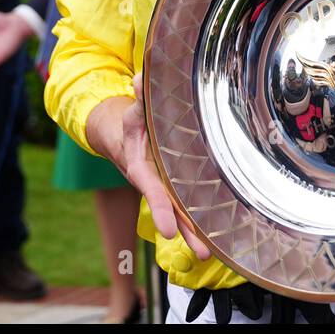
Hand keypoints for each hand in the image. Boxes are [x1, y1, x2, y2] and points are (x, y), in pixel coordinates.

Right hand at [91, 74, 210, 262]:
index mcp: (140, 166)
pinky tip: (214, 236)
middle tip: (203, 254)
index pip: (151, 190)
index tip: (166, 230)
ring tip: (210, 255)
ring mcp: (163, 187)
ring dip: (193, 234)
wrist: (120, 136)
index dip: (160, 208)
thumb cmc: (129, 122)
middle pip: (169, 211)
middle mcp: (153, 182)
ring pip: (179, 214)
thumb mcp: (132, 109)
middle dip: (184, 233)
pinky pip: (186, 206)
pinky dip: (197, 222)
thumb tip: (141, 78)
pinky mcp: (174, 187)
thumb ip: (138, 98)